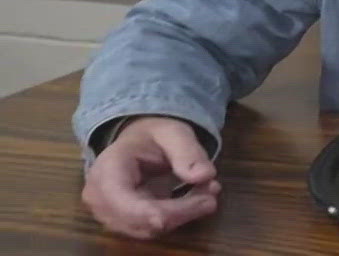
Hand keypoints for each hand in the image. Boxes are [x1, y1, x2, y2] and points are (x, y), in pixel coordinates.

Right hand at [82, 116, 220, 238]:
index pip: (126, 204)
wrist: (136, 143)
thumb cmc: (152, 136)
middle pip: (141, 221)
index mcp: (107, 172)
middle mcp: (100, 199)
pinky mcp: (122, 223)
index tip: (202, 203)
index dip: (159, 212)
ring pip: (149, 229)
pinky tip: (196, 199)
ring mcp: (108, 215)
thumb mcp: (174, 132)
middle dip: (183, 211)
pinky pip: (152, 228)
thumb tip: (205, 176)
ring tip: (208, 190)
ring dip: (183, 215)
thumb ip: (188, 152)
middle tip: (214, 190)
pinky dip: (178, 217)